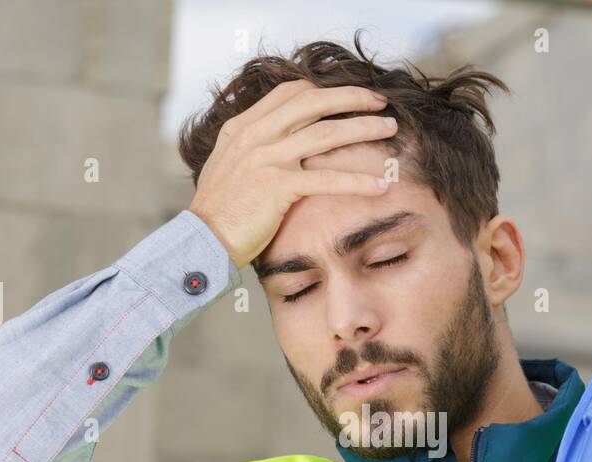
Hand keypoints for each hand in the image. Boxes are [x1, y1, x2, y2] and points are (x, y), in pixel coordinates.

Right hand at [188, 79, 396, 269]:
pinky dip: (358, 181)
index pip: (290, 93)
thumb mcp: (227, 167)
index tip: (348, 97)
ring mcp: (265, 159)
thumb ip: (250, 148)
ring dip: (363, 128)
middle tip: (381, 102)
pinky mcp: (277, 187)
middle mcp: (254, 135)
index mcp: (243, 127)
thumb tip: (276, 143)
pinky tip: (380, 184)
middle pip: (312, 102)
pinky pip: (326, 179)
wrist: (201, 240)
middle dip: (352, 98)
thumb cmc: (217, 212)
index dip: (323, 90)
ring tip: (390, 129)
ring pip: (325, 133)